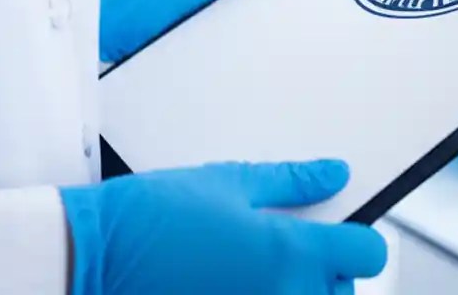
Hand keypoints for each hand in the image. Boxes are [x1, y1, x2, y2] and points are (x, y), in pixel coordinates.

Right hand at [60, 159, 385, 294]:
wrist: (91, 256)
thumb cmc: (150, 216)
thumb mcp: (225, 181)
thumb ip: (289, 181)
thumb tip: (332, 175)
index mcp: (288, 252)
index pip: (366, 253)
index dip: (358, 239)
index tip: (340, 233)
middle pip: (342, 294)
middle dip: (325, 272)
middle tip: (286, 251)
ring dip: (298, 293)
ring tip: (256, 273)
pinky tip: (235, 286)